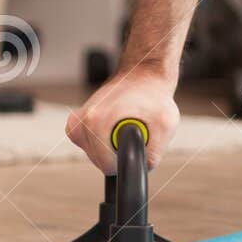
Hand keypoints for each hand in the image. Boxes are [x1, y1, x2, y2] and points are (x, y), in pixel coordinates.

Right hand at [65, 66, 179, 173]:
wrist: (143, 73)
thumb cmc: (154, 96)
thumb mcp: (165, 122)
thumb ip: (155, 151)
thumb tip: (143, 167)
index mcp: (97, 121)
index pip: (108, 164)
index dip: (125, 162)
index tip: (134, 145)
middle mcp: (82, 121)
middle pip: (101, 162)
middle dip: (119, 152)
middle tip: (134, 130)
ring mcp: (77, 122)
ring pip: (96, 155)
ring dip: (112, 146)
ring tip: (126, 124)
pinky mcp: (76, 122)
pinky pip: (89, 146)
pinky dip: (103, 141)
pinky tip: (115, 125)